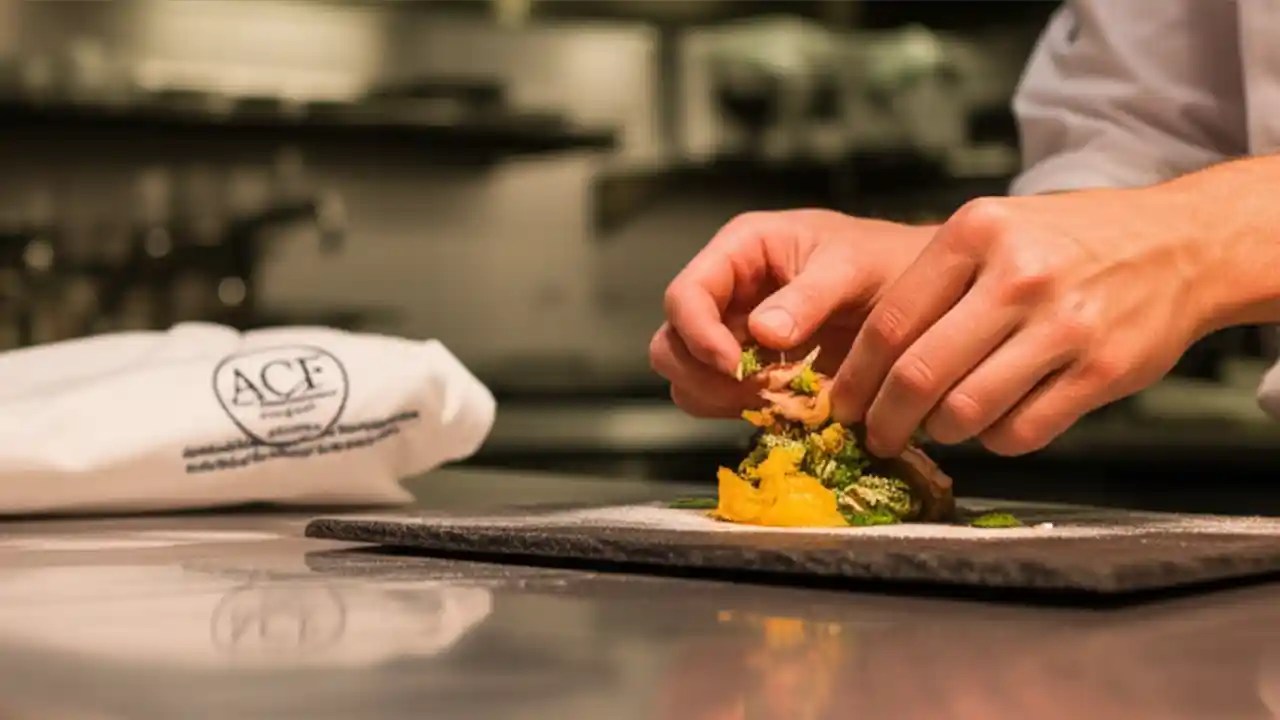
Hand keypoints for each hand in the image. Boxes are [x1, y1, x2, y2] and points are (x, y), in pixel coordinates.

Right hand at [650, 209, 932, 417]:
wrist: (928, 296)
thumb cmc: (891, 262)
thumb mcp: (853, 267)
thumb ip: (809, 297)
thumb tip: (764, 332)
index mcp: (741, 250)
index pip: (685, 295)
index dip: (697, 334)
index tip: (731, 363)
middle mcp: (729, 291)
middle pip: (672, 341)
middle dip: (703, 373)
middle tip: (754, 389)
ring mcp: (738, 333)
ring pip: (688, 377)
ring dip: (721, 398)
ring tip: (775, 397)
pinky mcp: (756, 370)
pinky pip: (724, 400)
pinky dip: (745, 411)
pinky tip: (785, 405)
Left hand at [832, 188, 1210, 456]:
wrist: (1181, 243)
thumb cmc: (1066, 242)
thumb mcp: (993, 230)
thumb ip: (933, 284)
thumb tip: (868, 363)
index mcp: (976, 233)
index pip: (890, 322)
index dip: (856, 375)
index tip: (841, 401)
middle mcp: (1018, 275)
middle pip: (919, 374)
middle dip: (884, 419)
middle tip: (875, 434)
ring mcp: (1064, 324)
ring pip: (966, 411)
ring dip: (940, 432)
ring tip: (938, 427)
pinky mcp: (1103, 370)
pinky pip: (1022, 431)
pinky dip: (995, 440)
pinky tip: (995, 423)